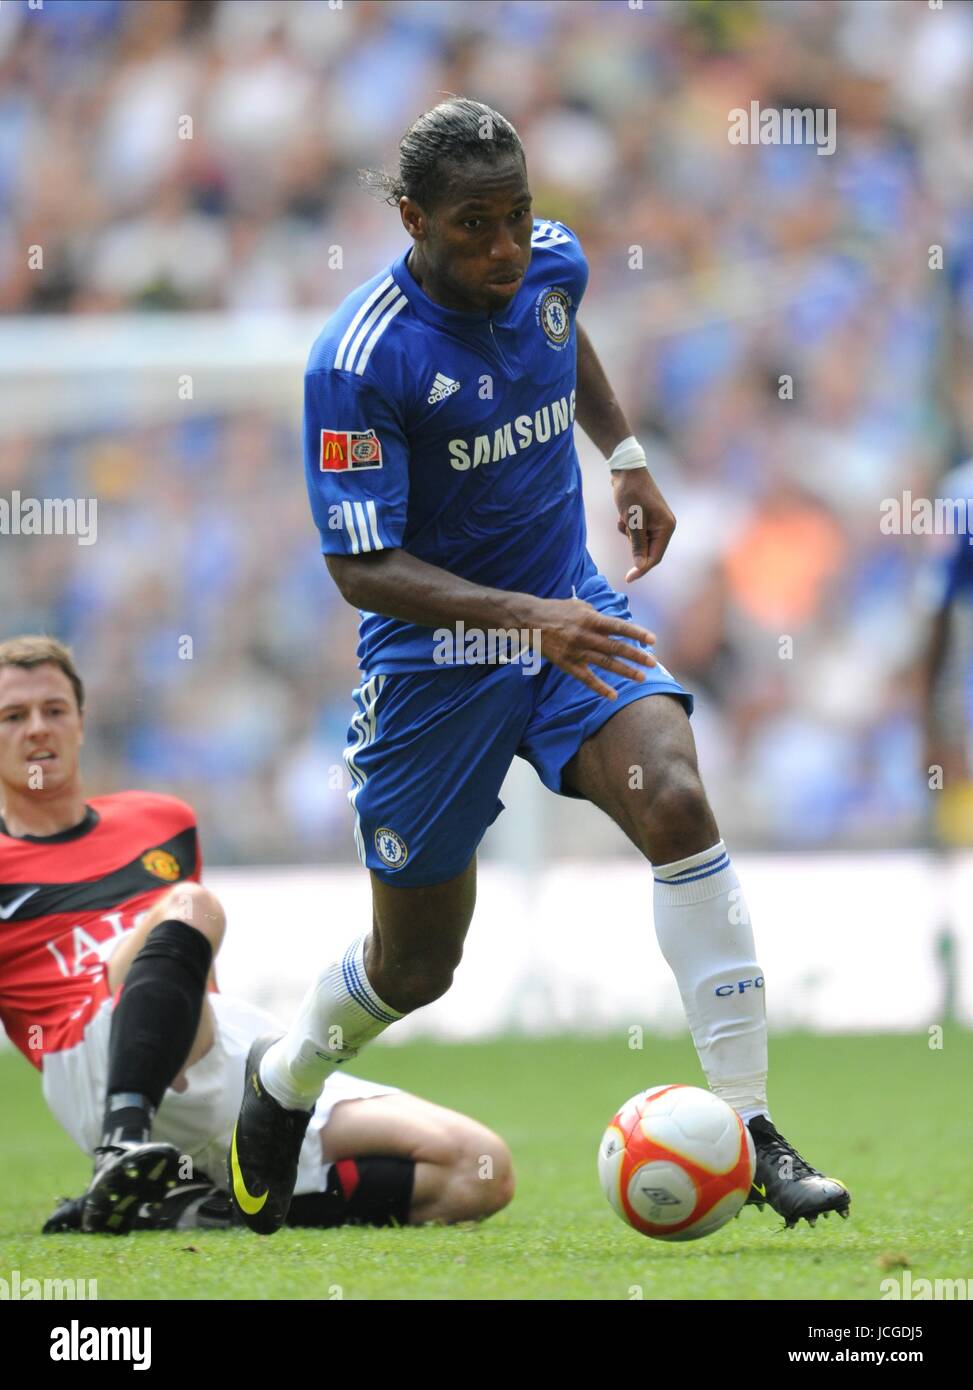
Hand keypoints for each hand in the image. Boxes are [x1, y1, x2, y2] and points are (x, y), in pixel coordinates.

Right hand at [522, 596, 655, 699]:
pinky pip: (586, 678)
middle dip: (636, 655)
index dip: (636, 633)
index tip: (652, 640)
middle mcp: (585, 635)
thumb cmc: (556, 610)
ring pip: (605, 663)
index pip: (618, 626)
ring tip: (641, 677)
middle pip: (615, 647)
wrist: (529, 621)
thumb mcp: (578, 605)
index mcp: (590, 619)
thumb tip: (613, 623)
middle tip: (653, 663)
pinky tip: (613, 695)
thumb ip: (597, 615)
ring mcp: (576, 651)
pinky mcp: (567, 664)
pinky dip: (600, 687)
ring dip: (624, 671)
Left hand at [611, 469, 675, 581]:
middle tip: (626, 525)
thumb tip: (641, 566)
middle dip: (633, 544)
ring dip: (628, 534)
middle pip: (647, 550)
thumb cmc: (631, 493)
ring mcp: (656, 522)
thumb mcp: (633, 521)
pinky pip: (635, 533)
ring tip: (624, 517)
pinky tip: (623, 515)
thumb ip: (638, 545)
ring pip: (639, 542)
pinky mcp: (646, 518)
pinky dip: (627, 527)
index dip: (642, 569)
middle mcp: (664, 526)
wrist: (626, 470)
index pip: (655, 557)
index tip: (628, 579)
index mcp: (666, 527)